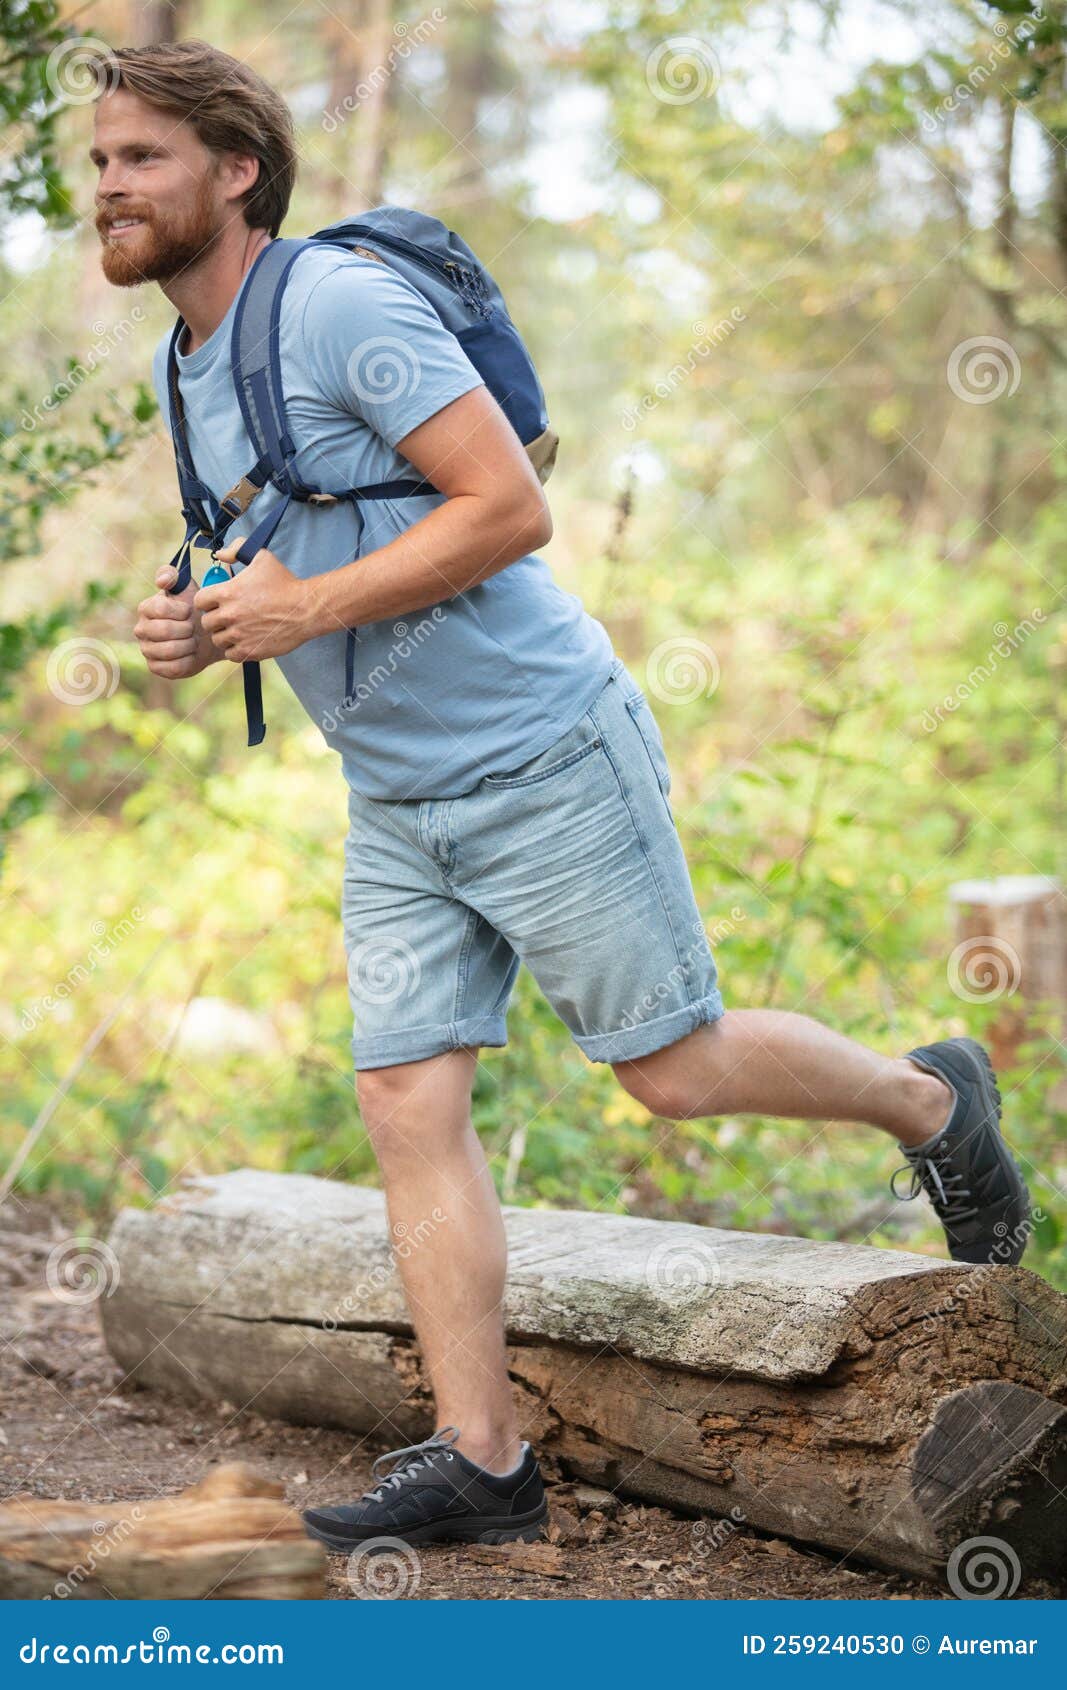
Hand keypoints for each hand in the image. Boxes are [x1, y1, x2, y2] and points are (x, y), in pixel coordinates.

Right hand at [134, 563, 222, 678]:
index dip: (181, 611)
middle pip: (164, 630)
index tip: (189, 611)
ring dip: (188, 645)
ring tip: (193, 640)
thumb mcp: (185, 587)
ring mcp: (146, 650)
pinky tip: (190, 654)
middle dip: (187, 629)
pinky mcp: (155, 667)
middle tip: (194, 627)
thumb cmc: (192, 609)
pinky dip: (187, 661)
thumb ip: (172, 574)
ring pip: (169, 651)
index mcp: (146, 608)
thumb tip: (161, 580)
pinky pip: (172, 668)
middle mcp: (141, 629)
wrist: (203, 635)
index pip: (160, 609)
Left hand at [193, 537, 313, 662]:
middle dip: (215, 619)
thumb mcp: (262, 557)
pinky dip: (235, 650)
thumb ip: (237, 550)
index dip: (207, 601)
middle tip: (228, 617)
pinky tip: (245, 641)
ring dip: (224, 635)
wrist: (305, 609)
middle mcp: (230, 615)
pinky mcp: (250, 651)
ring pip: (217, 640)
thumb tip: (220, 555)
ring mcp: (239, 635)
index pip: (200, 602)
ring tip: (237, 630)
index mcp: (227, 593)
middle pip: (207, 623)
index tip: (217, 602)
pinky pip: (230, 655)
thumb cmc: (285, 583)